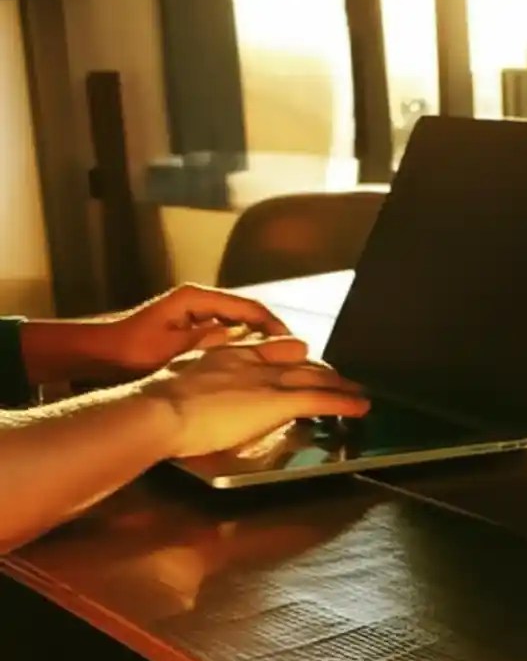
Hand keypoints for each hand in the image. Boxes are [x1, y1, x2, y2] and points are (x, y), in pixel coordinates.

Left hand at [99, 284, 290, 377]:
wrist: (101, 354)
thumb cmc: (130, 350)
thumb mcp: (171, 346)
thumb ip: (208, 340)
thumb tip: (245, 341)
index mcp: (198, 298)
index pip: (249, 307)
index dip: (274, 325)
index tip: (292, 345)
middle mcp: (202, 300)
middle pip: (249, 312)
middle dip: (272, 332)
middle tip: (291, 355)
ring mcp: (198, 313)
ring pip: (241, 323)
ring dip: (260, 339)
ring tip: (277, 360)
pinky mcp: (195, 327)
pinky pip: (229, 332)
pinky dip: (244, 344)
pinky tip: (252, 363)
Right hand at [140, 337, 369, 458]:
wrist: (160, 409)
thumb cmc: (158, 400)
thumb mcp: (178, 372)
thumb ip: (194, 367)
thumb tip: (197, 371)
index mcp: (226, 353)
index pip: (267, 349)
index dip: (286, 355)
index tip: (299, 357)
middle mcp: (253, 361)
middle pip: (296, 360)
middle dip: (318, 371)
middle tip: (338, 376)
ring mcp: (268, 380)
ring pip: (314, 378)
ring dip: (339, 386)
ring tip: (358, 392)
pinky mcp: (279, 401)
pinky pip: (320, 400)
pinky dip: (344, 402)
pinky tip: (360, 406)